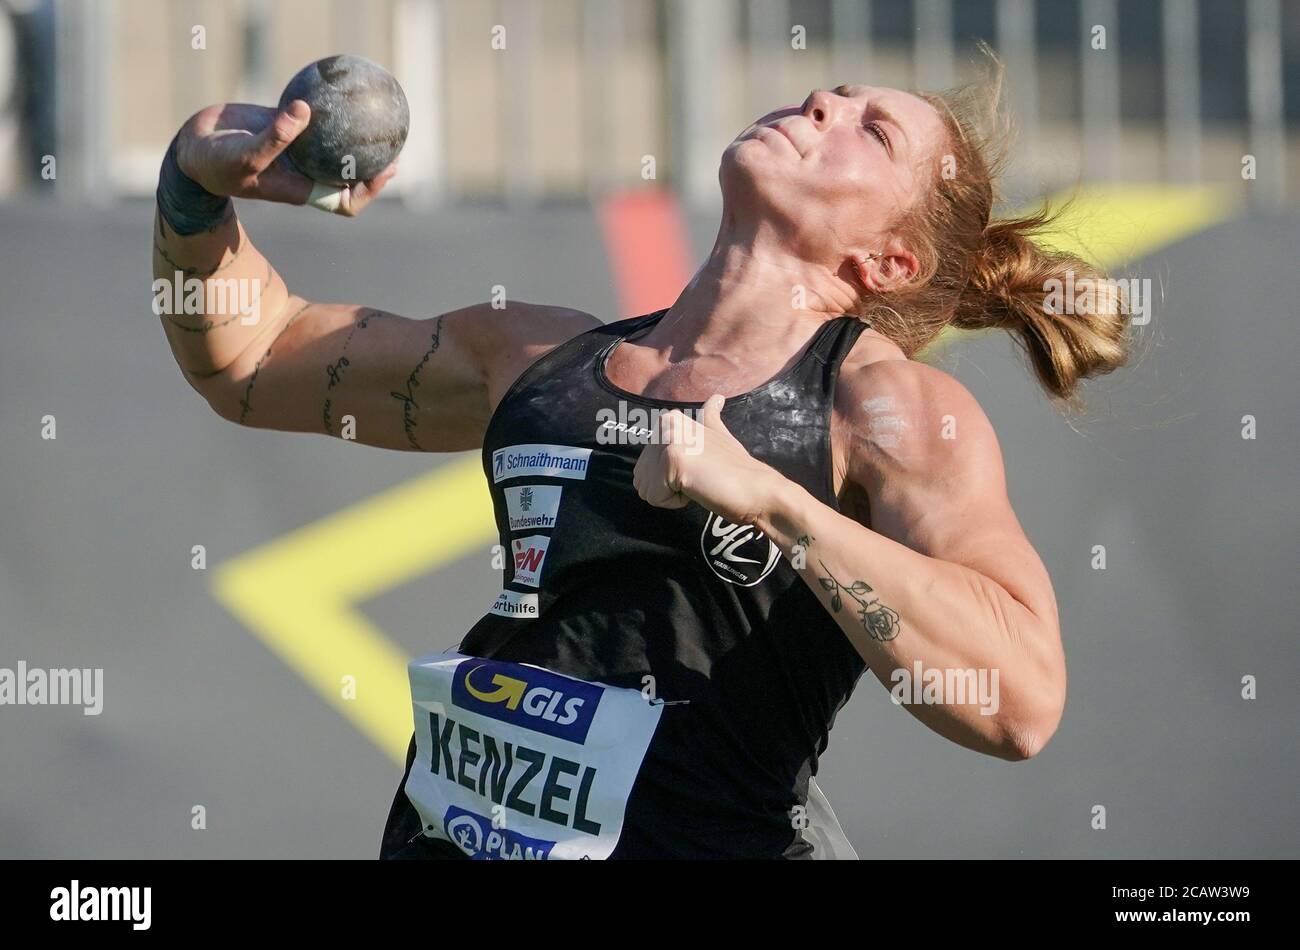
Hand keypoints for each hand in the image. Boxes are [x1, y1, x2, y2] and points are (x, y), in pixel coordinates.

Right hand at [175, 101, 397, 214]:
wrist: (193, 148)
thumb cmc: (217, 163)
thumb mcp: (246, 155)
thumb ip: (275, 137)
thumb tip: (305, 110)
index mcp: (302, 189)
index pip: (345, 200)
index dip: (368, 190)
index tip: (385, 170)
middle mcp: (304, 173)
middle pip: (348, 175)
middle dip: (373, 165)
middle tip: (395, 145)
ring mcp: (296, 151)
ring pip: (333, 146)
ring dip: (355, 138)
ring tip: (378, 121)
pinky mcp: (285, 128)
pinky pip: (312, 119)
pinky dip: (327, 110)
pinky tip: (339, 91)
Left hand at [632, 394, 787, 524]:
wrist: (757, 489)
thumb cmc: (736, 470)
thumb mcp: (719, 435)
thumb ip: (710, 418)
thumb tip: (717, 398)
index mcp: (670, 419)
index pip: (645, 465)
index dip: (669, 476)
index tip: (697, 469)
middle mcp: (666, 424)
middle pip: (641, 476)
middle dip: (667, 487)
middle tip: (699, 477)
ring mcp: (670, 441)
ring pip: (645, 488)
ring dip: (671, 495)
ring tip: (699, 482)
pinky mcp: (674, 461)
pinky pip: (654, 497)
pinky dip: (675, 502)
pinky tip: (699, 488)